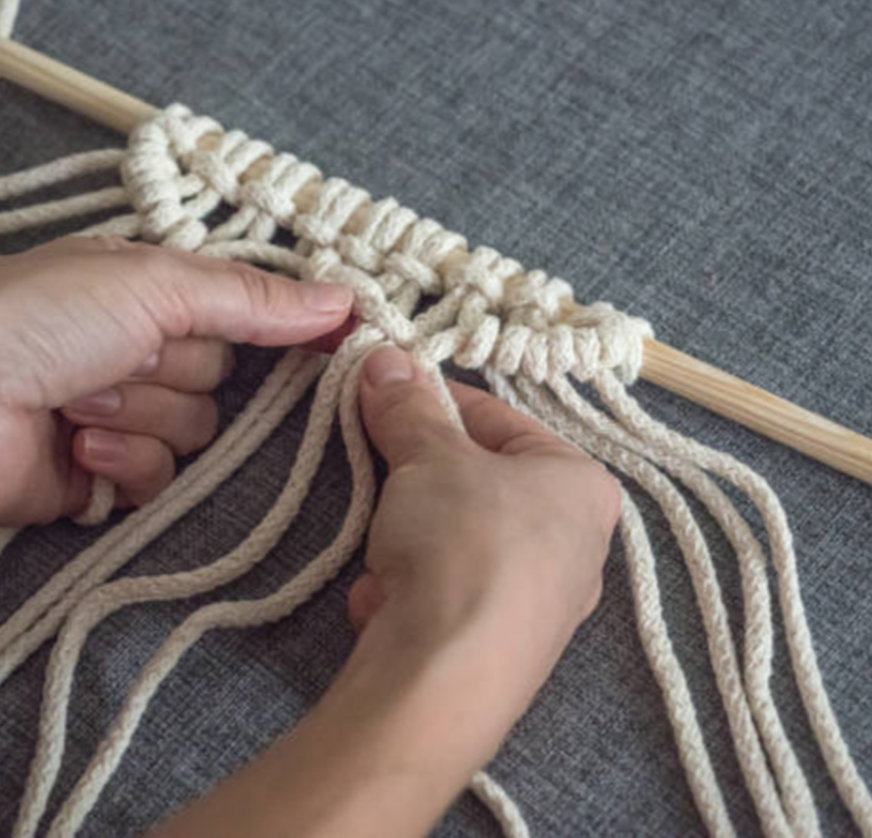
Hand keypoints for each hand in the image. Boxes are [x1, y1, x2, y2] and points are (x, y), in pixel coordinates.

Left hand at [0, 235, 351, 525]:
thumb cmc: (39, 319)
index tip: (342, 338)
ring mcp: (124, 414)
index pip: (247, 310)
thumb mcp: (155, 284)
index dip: (288, 325)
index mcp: (152, 292)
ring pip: (194, 430)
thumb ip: (252, 297)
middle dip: (174, 371)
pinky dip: (125, 463)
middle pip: (222, 377)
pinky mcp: (104, 475)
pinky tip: (81, 447)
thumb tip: (344, 298)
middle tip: (120, 356)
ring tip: (82, 402)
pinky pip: (160, 477)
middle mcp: (142, 349)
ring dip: (142, 416)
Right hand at [350, 346, 619, 760]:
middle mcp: (575, 543)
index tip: (386, 394)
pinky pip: (448, 593)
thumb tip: (383, 355)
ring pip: (456, 541)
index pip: (499, 418)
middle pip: (477, 483)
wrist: (445, 679)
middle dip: (418, 481)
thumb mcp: (429, 457)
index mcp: (580, 484)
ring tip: (387, 557)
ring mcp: (543, 603)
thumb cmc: (462, 539)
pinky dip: (411, 591)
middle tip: (381, 471)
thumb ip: (407, 406)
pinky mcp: (504, 649)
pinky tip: (389, 605)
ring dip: (408, 541)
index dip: (436, 402)